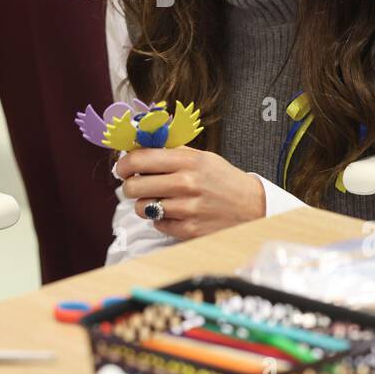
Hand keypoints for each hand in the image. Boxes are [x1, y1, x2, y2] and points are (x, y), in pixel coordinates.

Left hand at [116, 146, 265, 241]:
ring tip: (158, 200)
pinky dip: (161, 219)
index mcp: (188, 160)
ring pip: (142, 208)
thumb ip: (171, 150)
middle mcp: (186, 183)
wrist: (253, 207)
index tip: (121, 168)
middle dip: (130, 186)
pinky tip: (175, 213)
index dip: (123, 164)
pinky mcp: (189, 230)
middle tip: (135, 185)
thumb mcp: (201, 157)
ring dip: (145, 204)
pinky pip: (157, 224)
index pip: (140, 159)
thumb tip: (138, 144)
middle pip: (134, 186)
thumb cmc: (223, 180)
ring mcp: (188, 208)